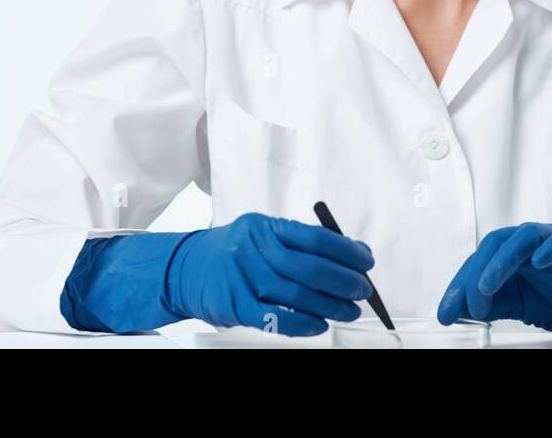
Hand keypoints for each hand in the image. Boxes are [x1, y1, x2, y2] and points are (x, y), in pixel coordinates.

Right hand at [165, 212, 375, 335]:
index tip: (366, 262)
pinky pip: (275, 318)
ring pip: (296, 294)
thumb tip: (353, 253)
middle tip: (362, 290)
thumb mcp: (264, 236)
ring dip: (329, 306)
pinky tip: (319, 324)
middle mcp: (252, 249)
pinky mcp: (234, 305)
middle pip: (309, 267)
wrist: (185, 269)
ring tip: (348, 310)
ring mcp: (242, 278)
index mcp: (264, 227)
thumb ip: (303, 243)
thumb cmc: (234, 252)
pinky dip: (302, 324)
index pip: (315, 237)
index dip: (346, 251)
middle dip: (343, 281)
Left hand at [436, 222, 551, 340]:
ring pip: (525, 236)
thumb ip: (488, 304)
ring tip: (488, 285)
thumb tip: (453, 310)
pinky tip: (539, 262)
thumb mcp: (515, 305)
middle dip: (476, 273)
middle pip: (496, 243)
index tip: (446, 312)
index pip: (478, 261)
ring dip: (502, 260)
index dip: (459, 285)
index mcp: (511, 254)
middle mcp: (529, 243)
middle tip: (471, 305)